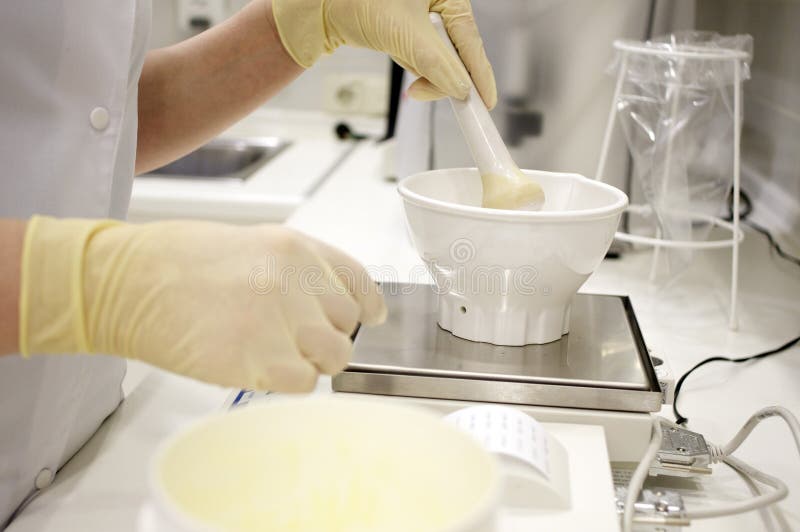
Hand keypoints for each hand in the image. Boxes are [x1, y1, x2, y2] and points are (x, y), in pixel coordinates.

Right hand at [20, 217, 385, 391]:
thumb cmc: (177, 260)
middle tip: (293, 340)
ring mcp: (280, 319)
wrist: (126, 280)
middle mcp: (296, 280)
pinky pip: (305, 382)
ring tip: (275, 356)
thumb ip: (295, 271)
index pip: (358, 281)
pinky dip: (288, 382)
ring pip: (334, 356)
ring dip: (311, 362)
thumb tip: (325, 302)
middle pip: (347, 324)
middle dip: (326, 336)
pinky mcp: (259, 358)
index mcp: (296, 248)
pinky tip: (260, 369)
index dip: (365, 306)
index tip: (368, 318)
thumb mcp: (251, 244)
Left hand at [270, 0, 496, 107]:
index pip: (472, 42)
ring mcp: (425, 17)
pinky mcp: (409, 30)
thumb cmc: (362, 1)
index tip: (486, 104)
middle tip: (424, 93)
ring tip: (408, 75)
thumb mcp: (407, 36)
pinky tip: (404, 65)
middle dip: (443, 77)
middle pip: (457, 53)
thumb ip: (439, 64)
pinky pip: (423, 57)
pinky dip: (415, 67)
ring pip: (439, 59)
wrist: (322, 5)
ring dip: (426, 74)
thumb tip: (461, 89)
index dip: (480, 76)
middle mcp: (441, 3)